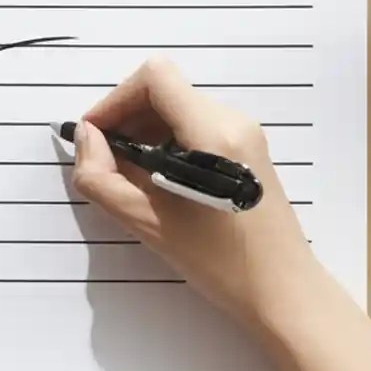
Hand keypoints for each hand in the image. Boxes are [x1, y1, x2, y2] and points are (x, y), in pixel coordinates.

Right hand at [72, 59, 318, 325]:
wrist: (284, 292)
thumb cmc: (221, 263)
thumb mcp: (149, 225)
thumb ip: (102, 178)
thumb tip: (87, 138)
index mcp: (213, 132)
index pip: (155, 77)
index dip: (115, 100)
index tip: (95, 137)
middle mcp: (233, 121)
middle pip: (165, 91)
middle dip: (126, 119)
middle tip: (106, 163)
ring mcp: (244, 133)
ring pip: (178, 108)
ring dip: (144, 133)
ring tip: (130, 178)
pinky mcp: (248, 149)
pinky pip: (195, 127)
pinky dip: (166, 143)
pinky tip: (159, 182)